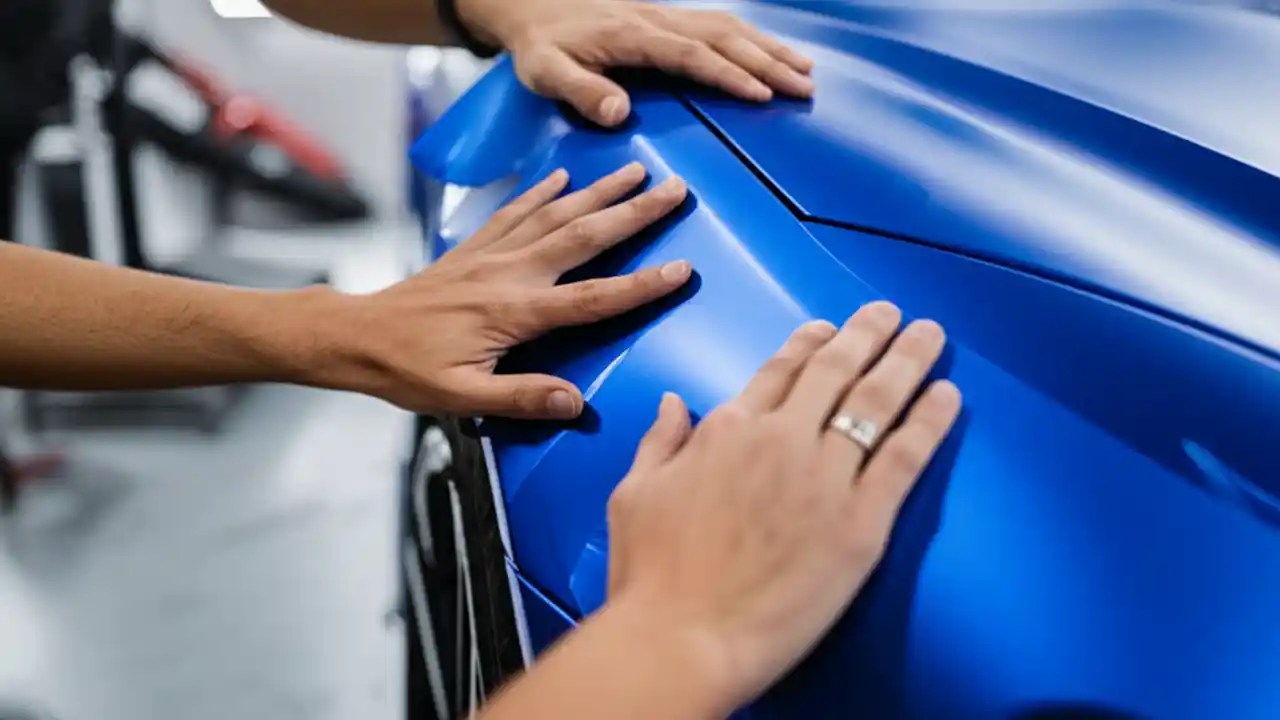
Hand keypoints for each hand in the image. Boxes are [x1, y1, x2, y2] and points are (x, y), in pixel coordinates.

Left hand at [318, 162, 690, 417]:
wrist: (357, 336)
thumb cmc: (408, 371)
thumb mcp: (461, 397)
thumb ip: (520, 398)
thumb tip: (575, 403)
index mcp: (513, 313)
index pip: (592, 299)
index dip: (640, 286)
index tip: (681, 270)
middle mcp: (508, 274)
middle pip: (582, 237)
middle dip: (632, 213)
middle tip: (674, 190)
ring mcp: (490, 255)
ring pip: (554, 214)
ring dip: (597, 191)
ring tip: (634, 170)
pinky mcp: (472, 248)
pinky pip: (513, 211)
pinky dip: (540, 191)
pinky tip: (562, 177)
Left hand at [459, 0, 813, 125]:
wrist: (528, 4)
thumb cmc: (538, 44)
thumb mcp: (544, 71)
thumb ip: (580, 91)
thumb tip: (618, 112)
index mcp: (631, 35)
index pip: (691, 55)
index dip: (729, 74)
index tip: (763, 94)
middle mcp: (656, 20)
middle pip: (722, 37)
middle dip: (767, 61)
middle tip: (804, 87)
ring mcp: (664, 15)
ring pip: (727, 26)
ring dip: (768, 47)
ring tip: (806, 71)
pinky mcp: (665, 17)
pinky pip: (717, 24)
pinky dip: (751, 37)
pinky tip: (771, 51)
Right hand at [603, 303, 961, 712]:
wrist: (681, 638)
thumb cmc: (649, 575)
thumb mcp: (635, 494)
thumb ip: (660, 441)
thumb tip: (676, 402)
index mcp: (727, 429)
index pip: (779, 370)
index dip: (810, 341)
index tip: (831, 327)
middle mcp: (781, 439)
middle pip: (835, 370)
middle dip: (868, 334)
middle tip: (892, 312)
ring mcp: (825, 478)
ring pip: (876, 402)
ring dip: (908, 361)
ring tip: (932, 335)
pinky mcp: (862, 523)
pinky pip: (905, 457)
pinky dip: (929, 421)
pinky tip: (947, 395)